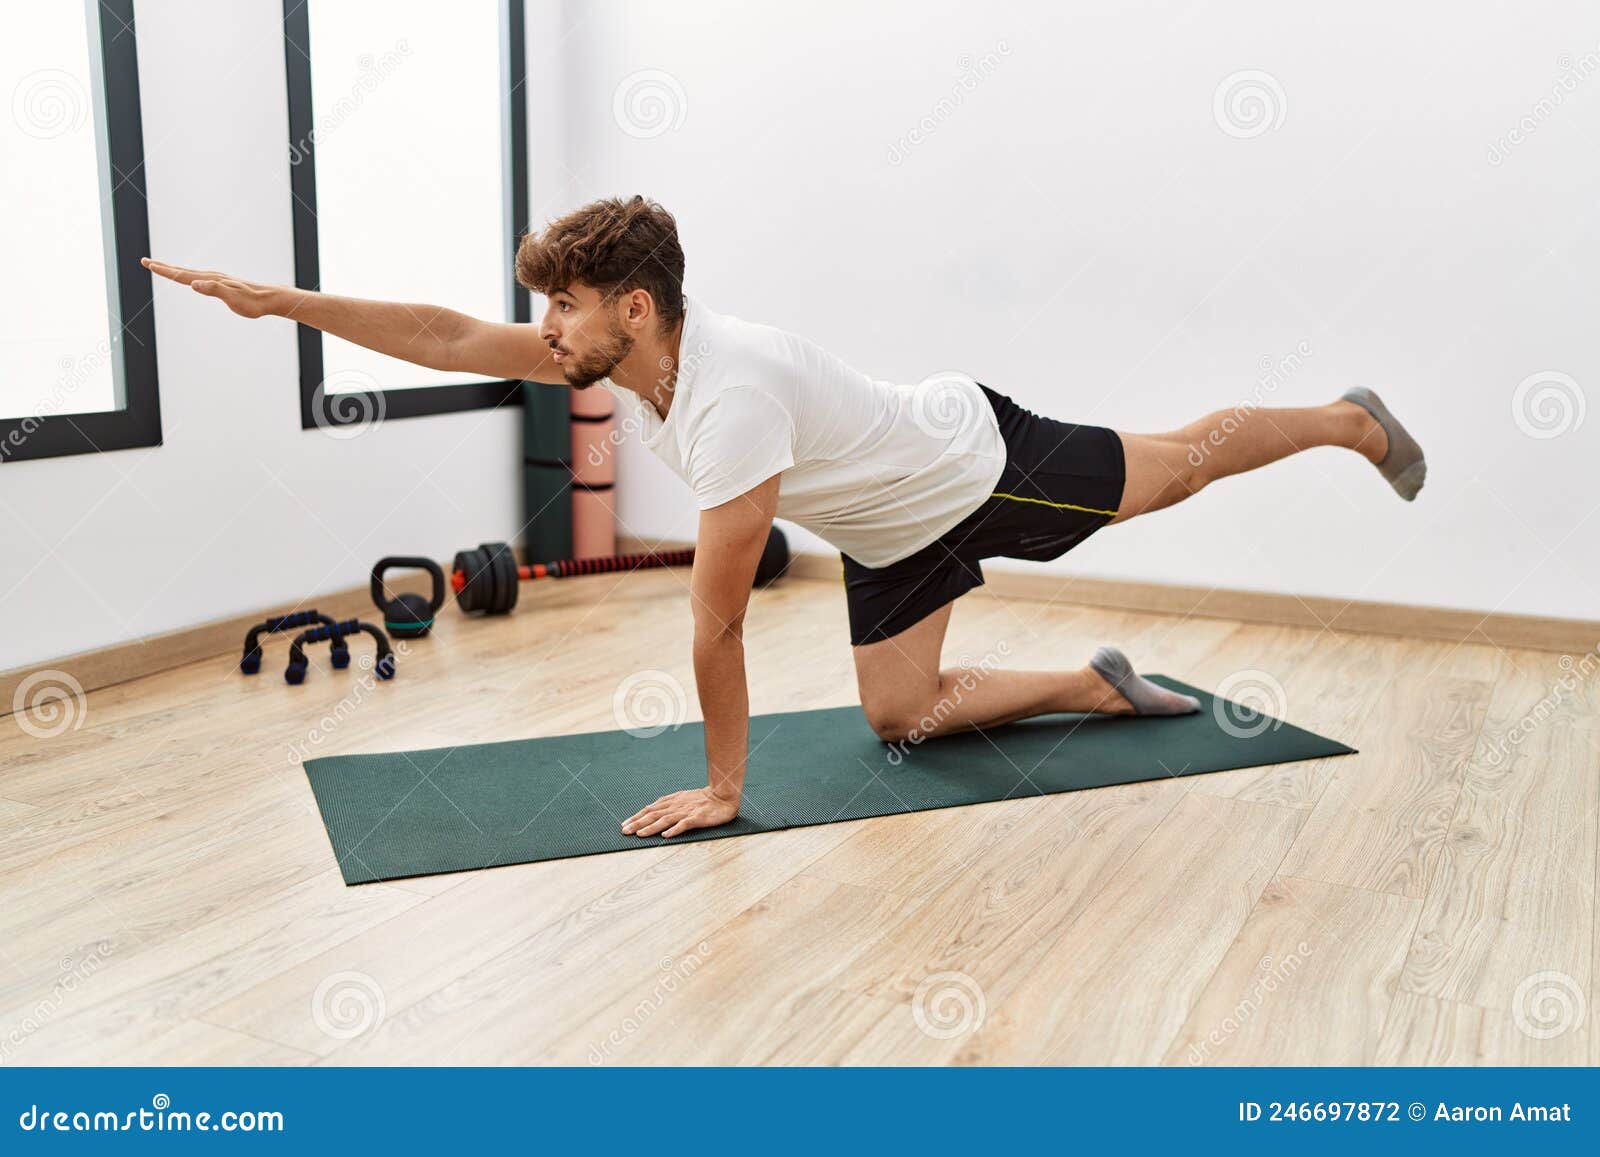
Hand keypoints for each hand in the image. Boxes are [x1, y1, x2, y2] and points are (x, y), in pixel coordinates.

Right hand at [142, 257, 278, 318]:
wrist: (269, 299)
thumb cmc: (252, 302)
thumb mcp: (232, 299)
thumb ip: (213, 290)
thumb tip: (193, 284)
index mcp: (210, 280)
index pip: (182, 275)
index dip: (164, 270)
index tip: (148, 264)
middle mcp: (211, 277)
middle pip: (182, 271)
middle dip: (163, 267)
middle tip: (146, 262)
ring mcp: (216, 280)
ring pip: (190, 274)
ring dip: (174, 270)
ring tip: (162, 268)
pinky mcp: (222, 284)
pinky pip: (199, 278)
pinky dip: (188, 277)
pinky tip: (189, 279)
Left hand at [621, 787, 738, 838]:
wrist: (722, 795)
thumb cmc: (702, 799)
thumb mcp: (682, 798)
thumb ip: (668, 804)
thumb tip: (652, 811)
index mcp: (671, 801)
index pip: (650, 809)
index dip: (636, 816)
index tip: (624, 824)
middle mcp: (675, 806)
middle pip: (653, 815)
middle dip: (637, 823)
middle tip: (624, 831)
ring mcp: (686, 812)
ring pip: (664, 820)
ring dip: (651, 827)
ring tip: (639, 834)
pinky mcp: (697, 818)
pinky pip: (684, 824)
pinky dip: (674, 830)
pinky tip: (665, 836)